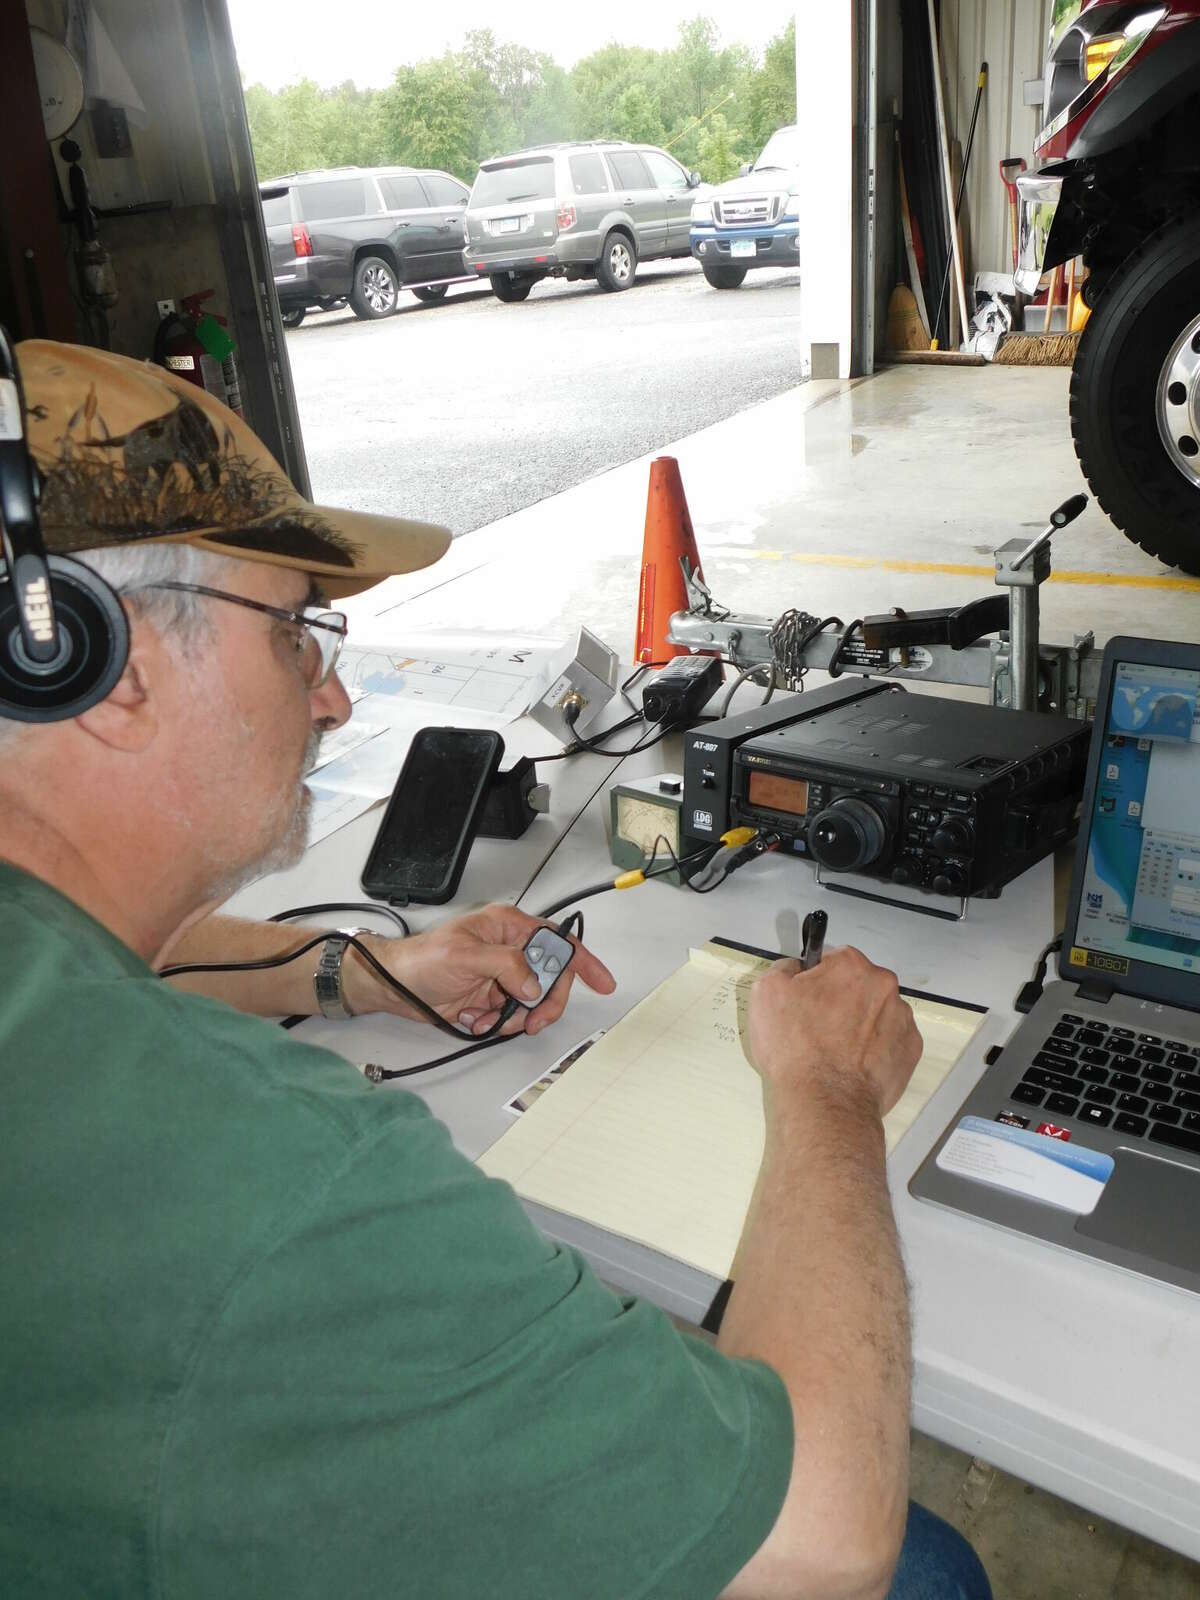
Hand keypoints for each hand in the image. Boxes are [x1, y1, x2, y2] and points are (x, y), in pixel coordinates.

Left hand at [342, 904, 615, 1036]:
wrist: (393, 986)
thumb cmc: (422, 959)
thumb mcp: (465, 956)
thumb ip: (506, 966)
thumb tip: (534, 984)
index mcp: (508, 927)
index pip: (556, 940)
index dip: (582, 960)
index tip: (602, 982)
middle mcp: (510, 950)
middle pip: (550, 978)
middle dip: (544, 1003)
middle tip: (532, 1021)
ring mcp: (502, 976)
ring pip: (532, 1003)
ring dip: (514, 1018)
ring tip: (486, 1018)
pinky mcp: (492, 999)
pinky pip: (511, 1017)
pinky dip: (497, 1025)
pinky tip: (475, 1020)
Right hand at [747, 946, 921, 1117]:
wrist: (823, 1102)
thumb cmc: (794, 1045)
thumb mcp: (766, 992)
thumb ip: (784, 968)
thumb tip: (798, 969)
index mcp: (852, 965)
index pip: (832, 961)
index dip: (815, 981)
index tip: (805, 1003)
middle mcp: (885, 986)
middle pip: (859, 986)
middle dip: (841, 1001)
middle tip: (818, 1030)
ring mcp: (903, 1019)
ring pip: (877, 1014)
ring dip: (860, 1025)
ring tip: (836, 1053)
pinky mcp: (911, 1051)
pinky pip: (890, 1042)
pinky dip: (875, 1049)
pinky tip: (854, 1066)